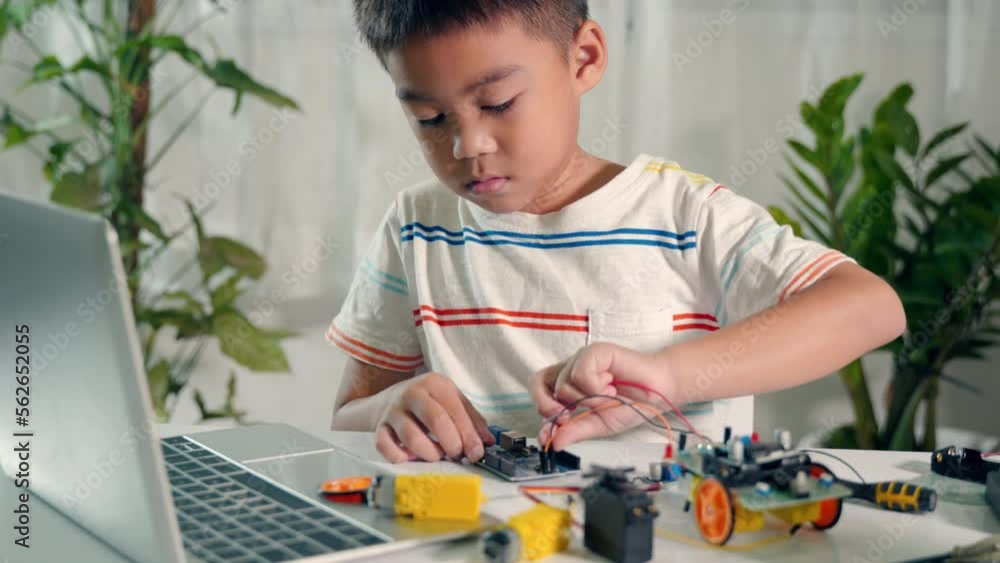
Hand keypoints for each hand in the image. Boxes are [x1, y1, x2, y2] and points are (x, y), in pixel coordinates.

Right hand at [374, 372, 495, 462]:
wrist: (390, 399)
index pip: (455, 411)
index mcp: (434, 384)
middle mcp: (412, 394)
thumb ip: (471, 419)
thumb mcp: (452, 400)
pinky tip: (411, 457)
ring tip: (436, 454)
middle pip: (436, 420)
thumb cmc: (429, 402)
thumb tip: (487, 441)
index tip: (476, 453)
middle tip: (456, 454)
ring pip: (412, 438)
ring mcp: (394, 411)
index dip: (469, 436)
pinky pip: (385, 446)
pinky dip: (400, 457)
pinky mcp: (380, 427)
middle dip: (452, 444)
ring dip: (430, 454)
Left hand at [530, 342, 668, 449]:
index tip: (552, 430)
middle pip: (539, 381)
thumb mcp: (599, 424)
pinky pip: (581, 372)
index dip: (540, 408)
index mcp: (568, 385)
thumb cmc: (631, 404)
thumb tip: (553, 443)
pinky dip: (595, 387)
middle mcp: (571, 369)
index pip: (539, 390)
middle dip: (549, 405)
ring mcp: (582, 358)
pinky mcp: (596, 351)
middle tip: (569, 417)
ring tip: (609, 397)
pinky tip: (611, 387)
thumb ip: (576, 430)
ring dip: (587, 399)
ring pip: (563, 382)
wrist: (659, 392)